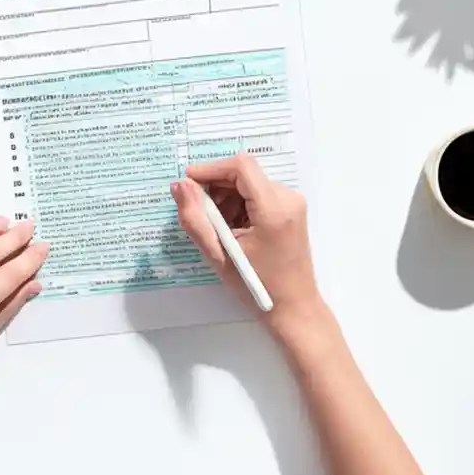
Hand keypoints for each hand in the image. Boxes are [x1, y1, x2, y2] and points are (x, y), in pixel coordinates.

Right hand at [170, 153, 321, 332]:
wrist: (293, 307)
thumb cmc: (257, 286)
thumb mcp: (218, 256)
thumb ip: (195, 219)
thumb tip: (180, 186)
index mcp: (274, 209)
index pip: (241, 167)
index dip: (211, 169)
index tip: (188, 182)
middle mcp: (288, 199)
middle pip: (244, 174)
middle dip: (217, 188)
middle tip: (202, 215)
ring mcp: (292, 203)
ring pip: (249, 183)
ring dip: (227, 198)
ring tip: (219, 229)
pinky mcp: (291, 210)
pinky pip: (258, 194)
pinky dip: (240, 205)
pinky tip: (234, 230)